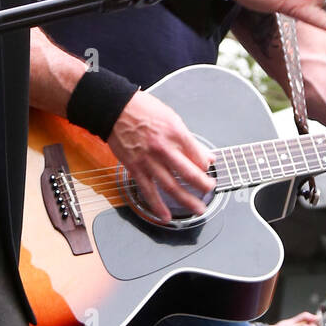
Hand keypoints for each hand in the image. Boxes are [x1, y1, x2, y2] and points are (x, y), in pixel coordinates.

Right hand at [108, 89, 214, 223]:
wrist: (115, 109)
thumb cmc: (142, 109)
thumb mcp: (171, 118)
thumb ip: (189, 139)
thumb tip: (206, 155)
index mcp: (175, 133)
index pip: (197, 156)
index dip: (205, 166)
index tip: (207, 170)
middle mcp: (164, 148)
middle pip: (189, 174)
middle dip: (203, 185)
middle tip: (210, 190)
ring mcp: (149, 160)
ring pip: (171, 186)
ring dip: (187, 201)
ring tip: (198, 209)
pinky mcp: (135, 167)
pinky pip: (148, 190)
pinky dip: (157, 205)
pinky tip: (166, 216)